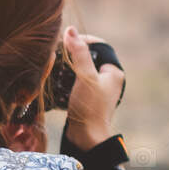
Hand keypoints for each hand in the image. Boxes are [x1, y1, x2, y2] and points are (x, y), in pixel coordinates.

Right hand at [62, 26, 124, 149]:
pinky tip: (56, 82)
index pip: (97, 46)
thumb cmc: (90, 107)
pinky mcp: (87, 99)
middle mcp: (108, 80)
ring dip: (67, 68)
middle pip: (87, 58)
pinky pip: (75, 83)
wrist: (86, 139)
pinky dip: (66, 80)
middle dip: (71, 56)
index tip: (64, 43)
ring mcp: (97, 90)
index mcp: (114, 72)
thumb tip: (70, 30)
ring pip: (79, 70)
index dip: (81, 41)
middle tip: (57, 56)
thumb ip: (79, 53)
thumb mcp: (85, 77)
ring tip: (54, 68)